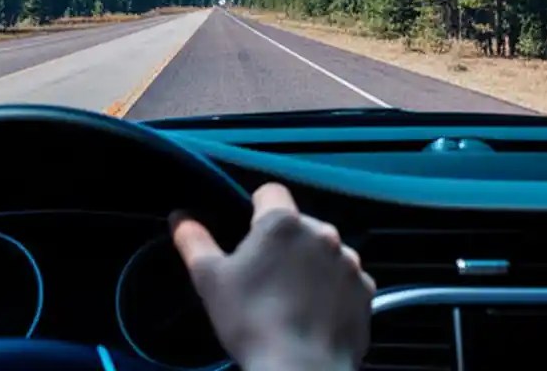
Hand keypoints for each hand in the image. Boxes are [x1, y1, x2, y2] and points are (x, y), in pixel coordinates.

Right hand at [171, 183, 374, 370]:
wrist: (299, 369)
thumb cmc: (251, 322)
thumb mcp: (210, 280)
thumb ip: (194, 242)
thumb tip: (181, 219)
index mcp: (282, 223)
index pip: (270, 193)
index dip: (256, 209)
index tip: (248, 236)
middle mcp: (322, 234)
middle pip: (298, 225)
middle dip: (283, 244)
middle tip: (265, 278)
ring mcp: (349, 262)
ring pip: (324, 252)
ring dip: (310, 265)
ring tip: (290, 300)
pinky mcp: (365, 290)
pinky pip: (345, 280)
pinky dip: (332, 290)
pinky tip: (314, 314)